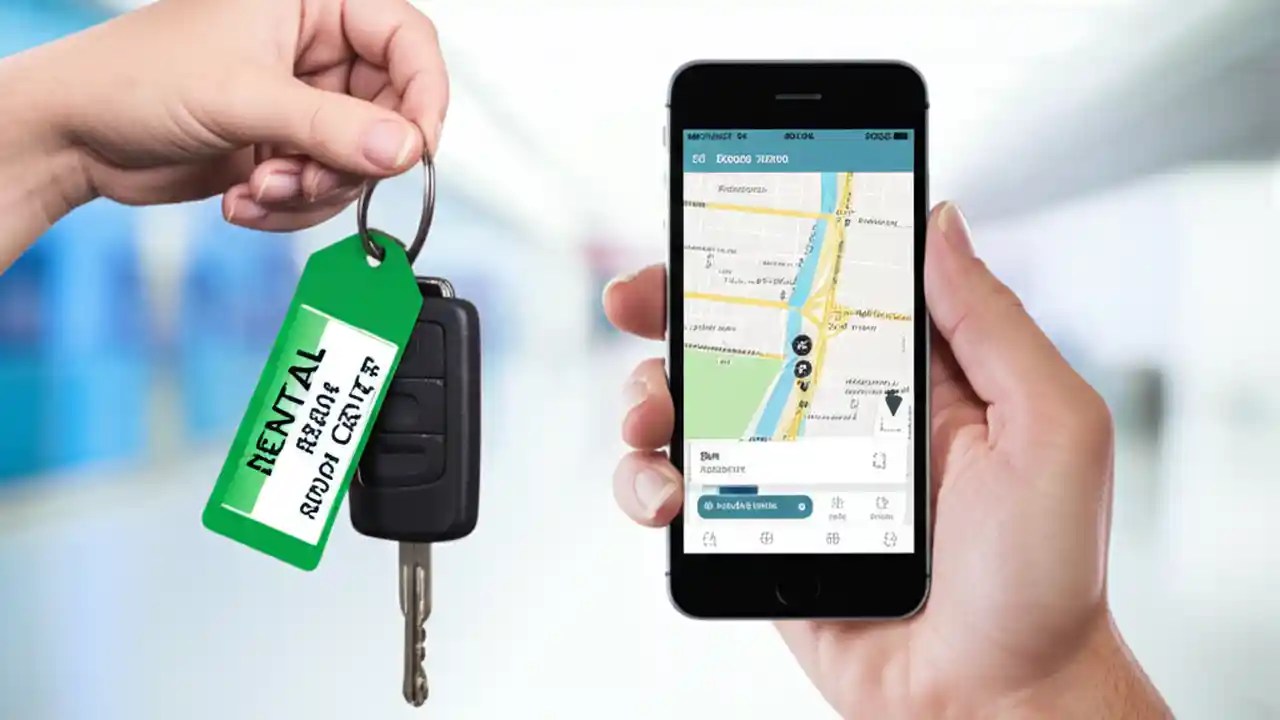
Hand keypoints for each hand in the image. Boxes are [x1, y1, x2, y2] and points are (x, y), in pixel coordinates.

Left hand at [0, 0, 445, 252]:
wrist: (74, 136)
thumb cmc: (136, 79)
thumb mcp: (244, 96)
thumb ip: (332, 126)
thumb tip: (406, 150)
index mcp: (312, 2)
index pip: (407, 40)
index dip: (424, 95)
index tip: (415, 149)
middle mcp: (316, 47)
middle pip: (390, 111)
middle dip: (350, 160)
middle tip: (310, 178)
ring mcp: (305, 100)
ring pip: (360, 160)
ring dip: (315, 190)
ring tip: (260, 188)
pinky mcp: (289, 146)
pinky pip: (328, 188)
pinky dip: (294, 206)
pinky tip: (246, 198)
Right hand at [603, 203, 1170, 718]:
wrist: (997, 701)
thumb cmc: (1043, 577)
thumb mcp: (1050, 427)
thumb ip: (992, 321)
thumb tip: (940, 223)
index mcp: (908, 377)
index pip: (823, 286)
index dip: (764, 247)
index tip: (715, 218)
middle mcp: (838, 415)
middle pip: (734, 337)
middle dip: (670, 307)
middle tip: (635, 300)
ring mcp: (788, 475)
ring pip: (688, 409)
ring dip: (645, 398)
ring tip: (650, 421)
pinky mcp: (753, 536)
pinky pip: (679, 493)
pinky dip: (646, 485)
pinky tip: (666, 497)